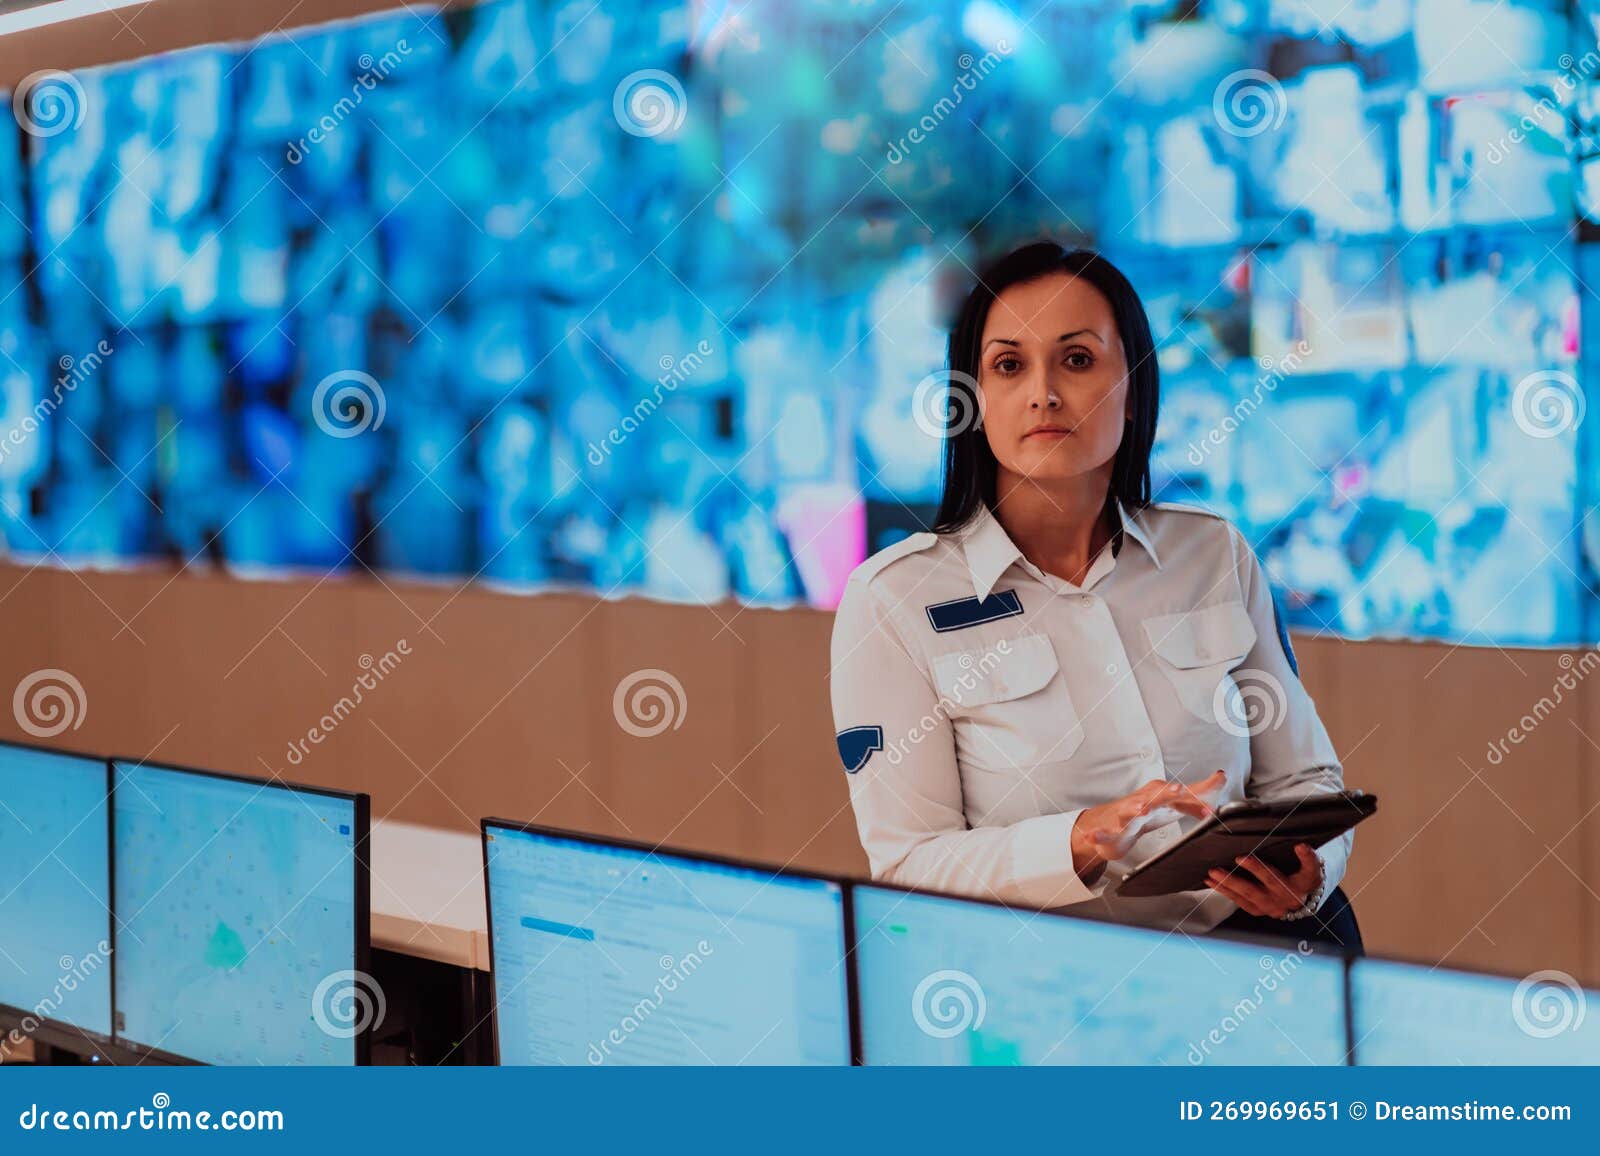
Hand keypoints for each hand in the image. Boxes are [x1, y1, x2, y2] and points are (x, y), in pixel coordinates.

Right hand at [1071, 770, 1224, 883]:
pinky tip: (1093, 835)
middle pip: (1156, 796)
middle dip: (1166, 793)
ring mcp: (1124, 815)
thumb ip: (1196, 796)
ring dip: (1135, 808)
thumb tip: (1220, 779)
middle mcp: (1141, 801)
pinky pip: (1103, 833)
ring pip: (1129, 811)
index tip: (1210, 802)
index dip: (1196, 799)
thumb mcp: (1172, 805)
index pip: (1180, 795)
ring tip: (1141, 808)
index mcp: (1157, 796)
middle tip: (1177, 789)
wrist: (1109, 823)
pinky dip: (1097, 835)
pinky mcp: (1109, 831)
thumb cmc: (1143, 812)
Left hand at [1206, 844, 1321, 917]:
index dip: (1306, 857)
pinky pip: (1239, 900)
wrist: (1297, 902)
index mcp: (1305, 881)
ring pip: (1250, 894)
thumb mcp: (1309, 865)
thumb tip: (1300, 844)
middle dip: (1255, 870)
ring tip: (1214, 872)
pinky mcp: (1258, 910)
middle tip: (1240, 858)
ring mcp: (1272, 906)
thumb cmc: (1299, 877)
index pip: (1310, 868)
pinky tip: (1211, 881)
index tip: (1300, 846)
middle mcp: (1289, 896)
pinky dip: (1224, 890)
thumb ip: (1306, 855)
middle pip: (1272, 881)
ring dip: (1230, 882)